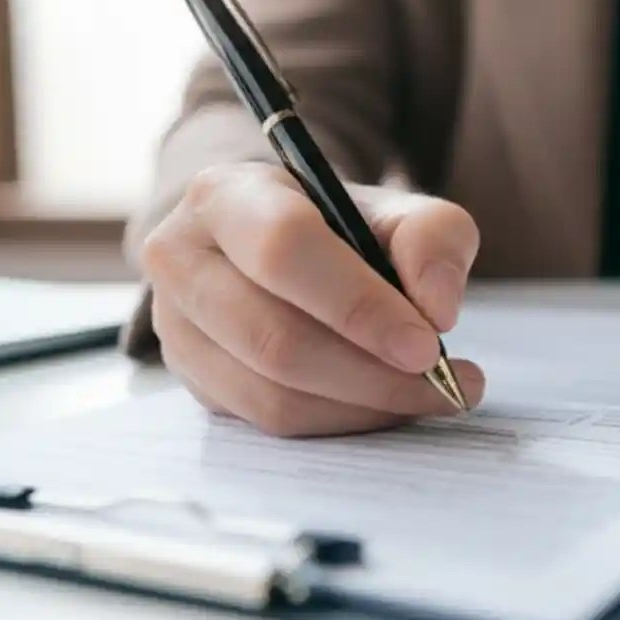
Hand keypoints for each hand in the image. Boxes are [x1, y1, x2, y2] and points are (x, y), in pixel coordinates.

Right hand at [141, 162, 484, 436]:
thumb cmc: (343, 228)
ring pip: (272, 394)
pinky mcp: (195, 383)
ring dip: (364, 406)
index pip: (284, 251)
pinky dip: (341, 420)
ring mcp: (177, 330)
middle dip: (372, 373)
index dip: (358, 305)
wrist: (286, 251)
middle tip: (442, 380)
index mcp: (225, 196)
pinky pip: (271, 422)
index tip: (428, 345)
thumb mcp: (399, 211)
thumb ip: (433, 240)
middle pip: (275, 339)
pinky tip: (386, 402)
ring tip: (431, 393)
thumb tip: (437, 310)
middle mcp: (181, 261)